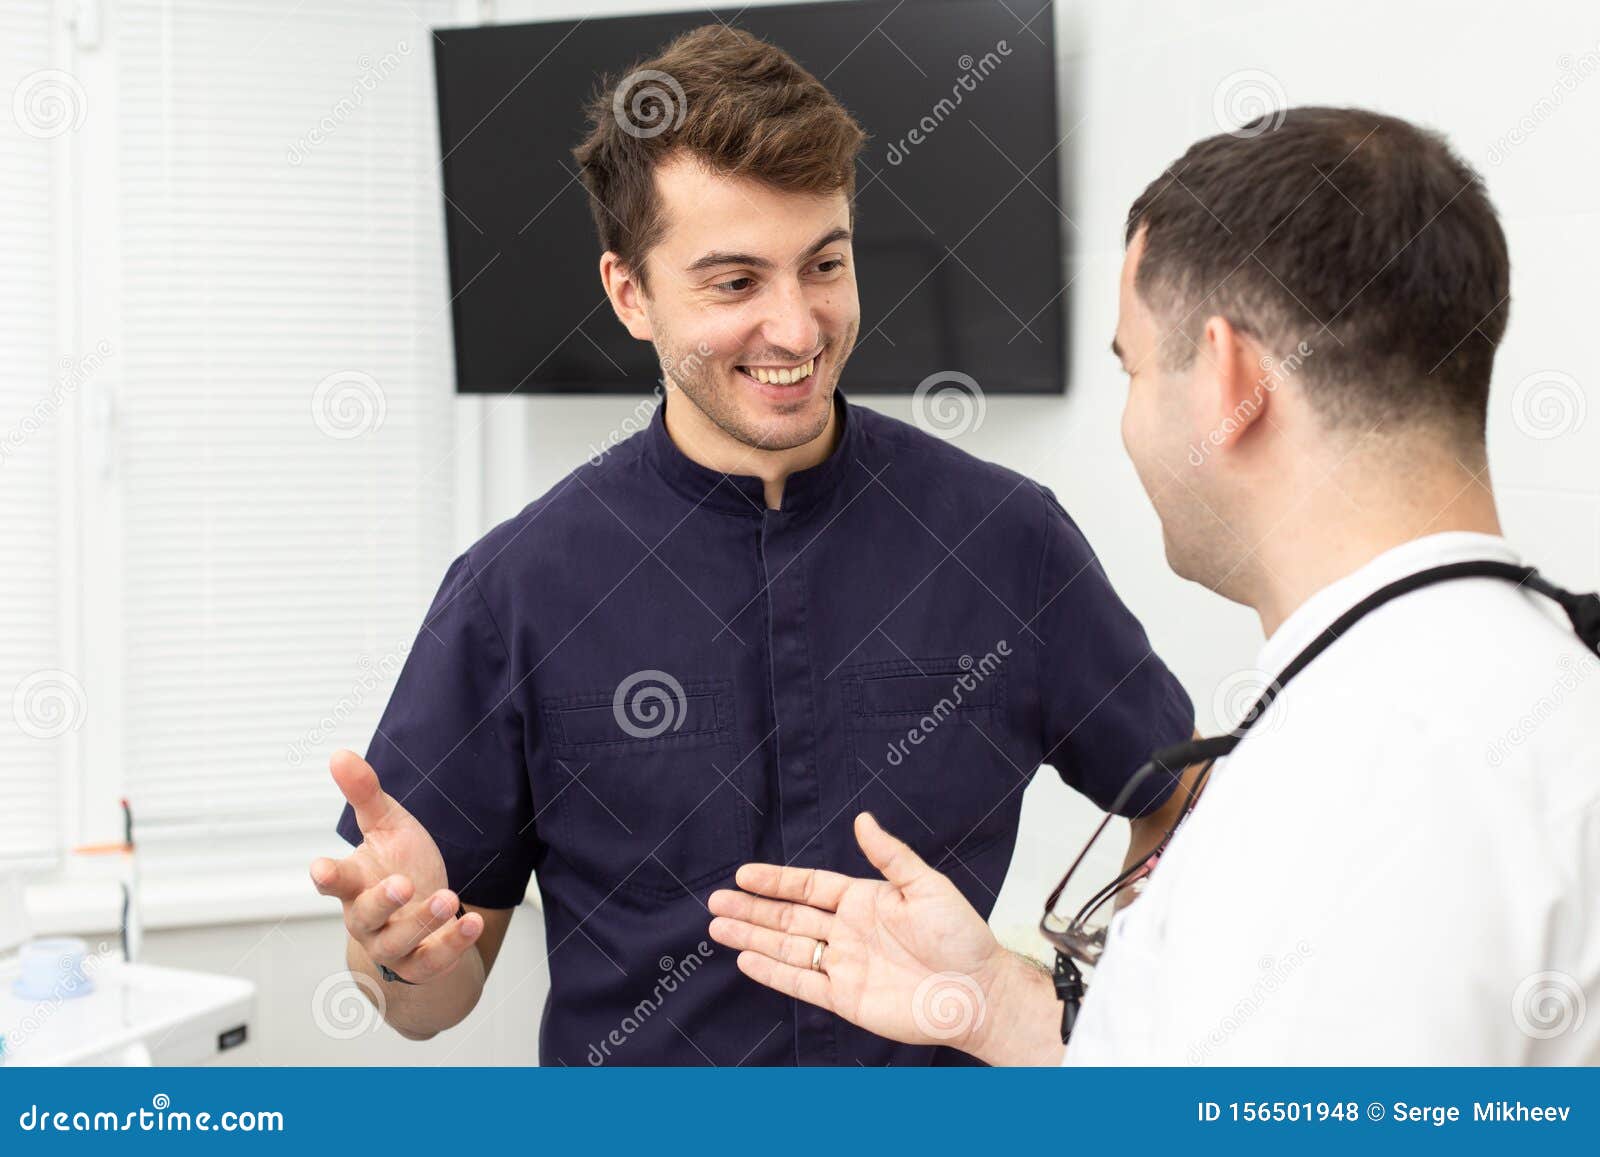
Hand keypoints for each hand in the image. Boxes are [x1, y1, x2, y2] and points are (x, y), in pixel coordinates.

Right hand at [309, 749, 482, 982]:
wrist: (427, 918)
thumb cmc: (400, 866)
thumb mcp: (388, 827)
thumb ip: (364, 794)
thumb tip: (339, 754)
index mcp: (355, 883)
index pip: (333, 882)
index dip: (326, 877)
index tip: (322, 869)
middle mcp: (368, 918)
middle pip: (364, 916)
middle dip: (381, 901)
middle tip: (402, 883)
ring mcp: (393, 945)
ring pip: (397, 942)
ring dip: (422, 921)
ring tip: (447, 897)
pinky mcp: (420, 964)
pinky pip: (432, 961)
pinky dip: (452, 943)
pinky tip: (473, 922)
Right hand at [708, 812, 1012, 1054]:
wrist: (978, 991)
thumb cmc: (962, 936)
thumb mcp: (927, 886)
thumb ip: (891, 856)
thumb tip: (863, 819)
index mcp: (865, 900)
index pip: (809, 887)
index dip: (776, 881)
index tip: (744, 874)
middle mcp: (849, 932)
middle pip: (789, 918)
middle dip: (752, 910)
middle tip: (715, 901)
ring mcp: (845, 965)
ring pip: (787, 949)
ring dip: (752, 938)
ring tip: (718, 928)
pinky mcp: (847, 998)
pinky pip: (801, 983)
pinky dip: (773, 973)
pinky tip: (747, 960)